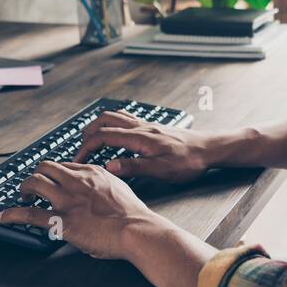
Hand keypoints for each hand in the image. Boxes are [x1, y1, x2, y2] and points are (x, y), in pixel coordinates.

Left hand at [0, 160, 162, 259]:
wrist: (137, 229)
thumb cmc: (133, 215)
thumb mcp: (119, 188)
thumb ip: (103, 186)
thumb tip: (94, 194)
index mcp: (91, 173)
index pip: (64, 165)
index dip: (53, 173)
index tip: (50, 179)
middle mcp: (76, 181)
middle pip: (45, 167)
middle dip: (35, 174)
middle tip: (31, 185)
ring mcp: (68, 200)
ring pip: (35, 183)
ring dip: (23, 188)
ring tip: (20, 195)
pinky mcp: (62, 220)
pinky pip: (30, 214)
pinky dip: (13, 214)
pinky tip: (4, 216)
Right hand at [73, 110, 213, 183]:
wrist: (209, 149)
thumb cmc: (189, 161)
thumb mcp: (161, 170)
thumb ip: (133, 167)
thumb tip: (108, 166)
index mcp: (139, 137)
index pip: (103, 136)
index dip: (86, 148)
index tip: (78, 161)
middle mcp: (141, 127)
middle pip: (104, 120)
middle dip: (88, 133)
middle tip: (80, 149)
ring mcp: (146, 125)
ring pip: (115, 116)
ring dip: (99, 125)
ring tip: (91, 140)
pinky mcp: (152, 127)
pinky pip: (126, 119)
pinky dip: (113, 123)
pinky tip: (115, 134)